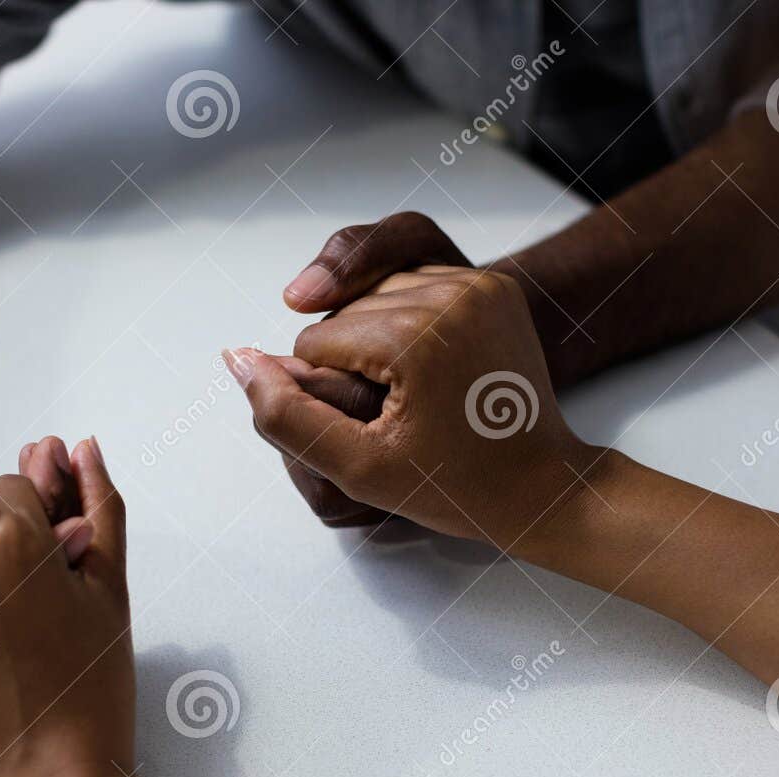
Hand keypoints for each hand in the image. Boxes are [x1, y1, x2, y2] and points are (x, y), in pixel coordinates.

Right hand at [232, 267, 602, 549]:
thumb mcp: (359, 468)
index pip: (314, 346)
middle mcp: (450, 294)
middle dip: (354, 365)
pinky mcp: (495, 286)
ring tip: (413, 394)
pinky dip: (410, 323)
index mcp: (416, 338)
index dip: (331, 397)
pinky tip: (432, 369)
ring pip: (375, 296)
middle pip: (344, 314)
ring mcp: (478, 285)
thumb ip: (287, 417)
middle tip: (399, 418)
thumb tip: (236, 359)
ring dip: (377, 339)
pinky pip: (416, 287)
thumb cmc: (454, 489)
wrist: (542, 485)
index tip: (382, 431)